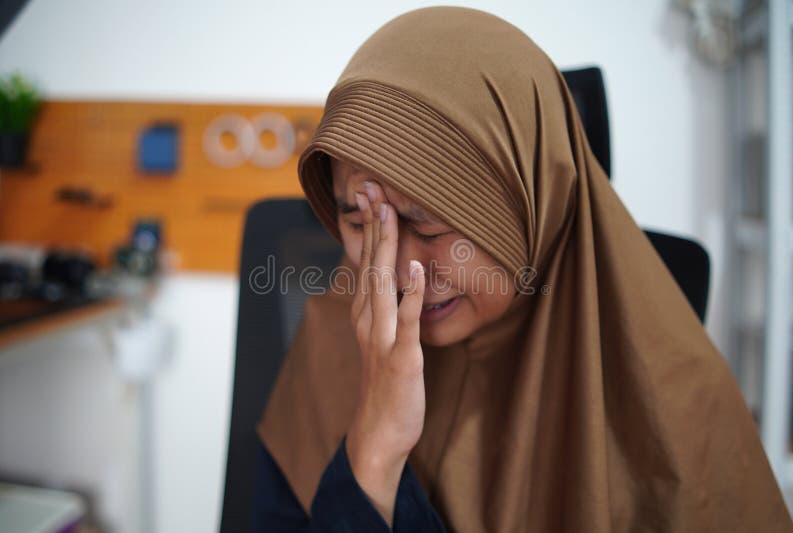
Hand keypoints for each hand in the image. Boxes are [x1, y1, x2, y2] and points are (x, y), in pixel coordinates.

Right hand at [345, 180, 426, 526]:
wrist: (378, 433)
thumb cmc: (385, 385)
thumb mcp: (381, 340)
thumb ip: (384, 310)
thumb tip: (394, 282)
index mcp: (364, 315)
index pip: (365, 262)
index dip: (368, 228)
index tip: (368, 194)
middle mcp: (368, 320)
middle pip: (371, 264)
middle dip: (374, 224)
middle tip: (372, 187)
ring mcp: (383, 338)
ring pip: (382, 284)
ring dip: (386, 246)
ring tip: (389, 212)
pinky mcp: (402, 357)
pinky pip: (406, 321)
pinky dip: (410, 293)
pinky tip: (414, 268)